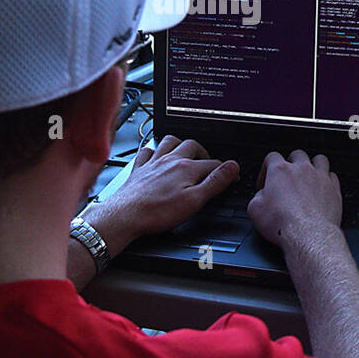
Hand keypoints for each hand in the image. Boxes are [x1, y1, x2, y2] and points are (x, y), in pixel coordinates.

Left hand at [83, 135, 238, 253]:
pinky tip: (155, 155)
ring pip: (169, 142)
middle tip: (209, 162)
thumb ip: (215, 182)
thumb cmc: (158, 211)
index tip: (231, 176)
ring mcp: (153, 163)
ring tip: (185, 152)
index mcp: (186, 167)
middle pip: (192, 145)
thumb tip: (232, 167)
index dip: (226, 169)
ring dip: (180, 144)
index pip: (213, 163)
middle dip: (204, 152)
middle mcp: (170, 160)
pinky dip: (153, 150)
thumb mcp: (195, 200)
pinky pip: (146, 151)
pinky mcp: (139, 169)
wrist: (126, 215)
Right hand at [247, 150, 343, 251]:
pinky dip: (327, 180)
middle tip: (288, 178)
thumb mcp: (254, 210)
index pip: (272, 157)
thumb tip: (261, 196)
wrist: (307, 235)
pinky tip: (322, 188)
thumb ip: (257, 197)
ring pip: (319, 159)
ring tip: (308, 177)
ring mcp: (320, 177)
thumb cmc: (283, 223)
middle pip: (297, 154)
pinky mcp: (334, 189)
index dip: (266, 168)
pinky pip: (332, 176)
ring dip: (313, 166)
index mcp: (280, 171)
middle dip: (291, 163)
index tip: (266, 181)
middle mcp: (301, 169)